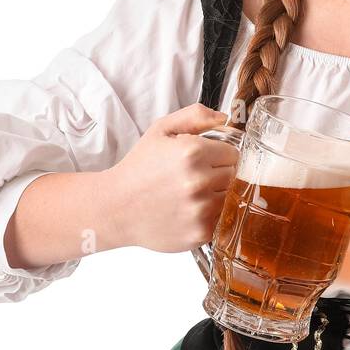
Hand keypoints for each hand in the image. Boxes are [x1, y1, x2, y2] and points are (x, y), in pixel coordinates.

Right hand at [99, 104, 238, 253]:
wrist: (114, 208)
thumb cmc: (138, 168)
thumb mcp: (161, 130)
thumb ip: (195, 116)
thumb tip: (225, 118)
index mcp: (192, 152)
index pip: (233, 154)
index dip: (220, 156)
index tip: (205, 161)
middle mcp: (198, 181)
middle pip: (234, 176)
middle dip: (218, 175)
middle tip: (194, 178)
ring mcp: (200, 209)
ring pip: (230, 198)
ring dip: (216, 196)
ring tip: (190, 195)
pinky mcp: (199, 233)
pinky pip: (221, 220)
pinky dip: (209, 217)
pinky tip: (188, 211)